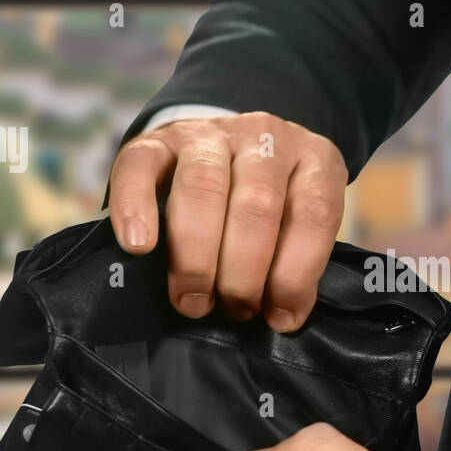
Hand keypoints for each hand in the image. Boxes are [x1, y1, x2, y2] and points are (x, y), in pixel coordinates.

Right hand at [107, 113, 347, 330]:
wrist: (227, 150)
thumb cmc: (270, 206)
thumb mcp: (298, 224)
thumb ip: (294, 262)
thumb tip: (281, 316)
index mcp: (314, 160)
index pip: (314, 213)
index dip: (296, 273)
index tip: (280, 317)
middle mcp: (266, 137)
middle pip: (257, 205)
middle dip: (244, 273)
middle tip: (234, 311)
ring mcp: (210, 133)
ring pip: (203, 186)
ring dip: (197, 256)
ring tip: (192, 300)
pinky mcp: (158, 139)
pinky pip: (139, 165)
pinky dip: (136, 207)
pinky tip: (138, 247)